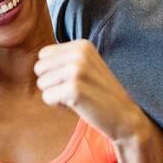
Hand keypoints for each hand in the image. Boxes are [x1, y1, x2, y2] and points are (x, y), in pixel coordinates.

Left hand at [33, 40, 149, 143]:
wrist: (124, 117)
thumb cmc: (100, 93)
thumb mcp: (86, 66)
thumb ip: (65, 59)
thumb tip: (38, 62)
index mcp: (82, 45)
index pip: (43, 55)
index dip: (54, 71)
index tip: (75, 80)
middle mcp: (79, 53)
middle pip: (39, 68)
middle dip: (51, 83)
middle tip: (74, 90)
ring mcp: (77, 70)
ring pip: (41, 83)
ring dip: (56, 94)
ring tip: (77, 96)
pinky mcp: (74, 89)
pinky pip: (47, 97)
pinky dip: (58, 105)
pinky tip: (77, 104)